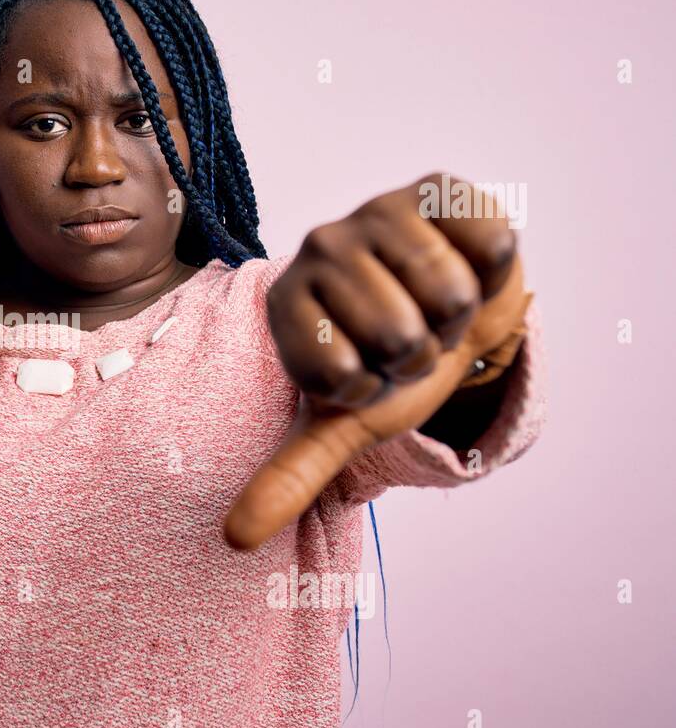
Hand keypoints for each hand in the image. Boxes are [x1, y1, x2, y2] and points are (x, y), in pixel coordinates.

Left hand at [224, 173, 528, 549]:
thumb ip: (290, 475)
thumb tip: (234, 540)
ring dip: (460, 315)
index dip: (372, 387)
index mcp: (286, 305)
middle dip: (422, 353)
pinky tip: (468, 263)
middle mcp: (318, 248)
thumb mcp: (345, 419)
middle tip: (412, 337)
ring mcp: (374, 211)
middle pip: (399, 334)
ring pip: (447, 291)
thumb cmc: (392, 361)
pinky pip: (487, 243)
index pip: (341, 374)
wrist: (455, 305)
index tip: (367, 372)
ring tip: (440, 305)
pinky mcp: (436, 188)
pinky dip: (492, 268)